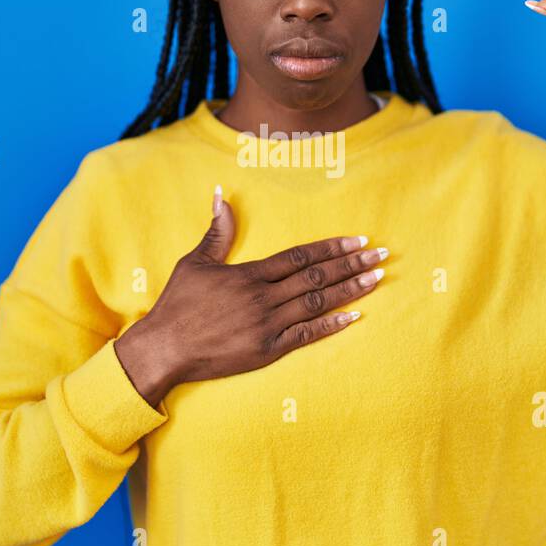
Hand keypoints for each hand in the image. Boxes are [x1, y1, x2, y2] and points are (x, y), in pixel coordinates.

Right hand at [113, 188, 386, 405]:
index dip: (331, 248)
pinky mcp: (267, 350)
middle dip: (351, 264)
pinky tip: (354, 316)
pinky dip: (332, 325)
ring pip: (317, 304)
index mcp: (249, 274)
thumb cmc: (177, 304)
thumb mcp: (195, 262)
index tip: (357, 240)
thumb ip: (217, 231)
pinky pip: (306, 335)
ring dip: (350, 290)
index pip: (300, 256)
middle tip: (381, 255)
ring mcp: (267, 325)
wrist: (164, 349)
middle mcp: (263, 298)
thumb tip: (222, 195)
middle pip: (316, 277)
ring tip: (376, 278)